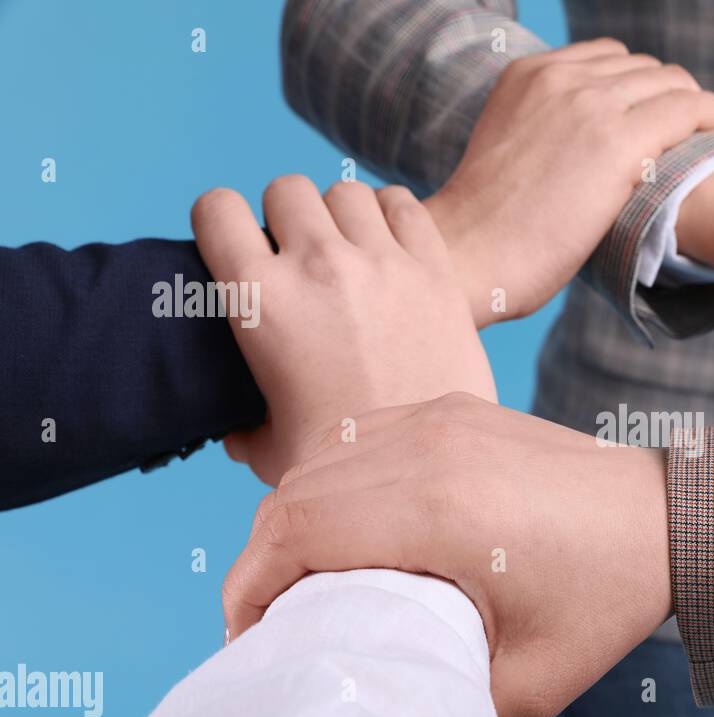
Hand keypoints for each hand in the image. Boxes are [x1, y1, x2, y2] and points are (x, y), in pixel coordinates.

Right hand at [191, 176, 494, 484]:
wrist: (433, 466)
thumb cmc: (343, 465)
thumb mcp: (270, 450)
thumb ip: (243, 428)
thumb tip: (234, 430)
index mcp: (261, 301)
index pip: (217, 209)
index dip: (220, 219)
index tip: (234, 241)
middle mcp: (317, 267)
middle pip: (286, 189)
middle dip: (285, 215)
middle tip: (297, 252)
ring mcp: (380, 263)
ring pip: (345, 192)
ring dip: (339, 213)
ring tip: (347, 249)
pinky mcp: (433, 270)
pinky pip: (402, 206)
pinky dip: (390, 215)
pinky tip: (389, 244)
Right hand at [221, 394, 670, 716]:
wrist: (667, 519)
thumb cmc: (606, 598)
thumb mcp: (529, 680)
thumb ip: (441, 700)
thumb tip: (376, 707)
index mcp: (440, 509)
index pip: (292, 533)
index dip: (249, 590)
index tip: (253, 638)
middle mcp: (430, 446)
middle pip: (292, 496)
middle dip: (260, 562)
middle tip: (272, 619)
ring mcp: (443, 415)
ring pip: (320, 459)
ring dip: (293, 517)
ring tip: (303, 576)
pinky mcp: (455, 405)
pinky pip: (360, 434)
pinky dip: (332, 479)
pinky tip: (346, 524)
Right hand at [424, 37, 713, 325]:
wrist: (467, 255)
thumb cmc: (484, 232)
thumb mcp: (509, 156)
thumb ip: (544, 137)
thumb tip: (579, 164)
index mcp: (527, 75)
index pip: (608, 60)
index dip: (641, 90)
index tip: (659, 121)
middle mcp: (559, 77)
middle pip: (644, 68)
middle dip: (671, 98)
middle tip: (693, 137)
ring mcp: (588, 104)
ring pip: (671, 83)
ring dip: (698, 109)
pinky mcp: (617, 141)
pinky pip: (690, 109)